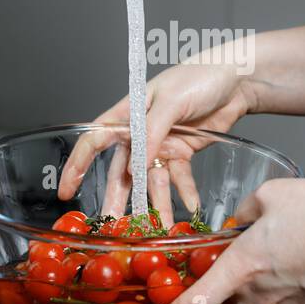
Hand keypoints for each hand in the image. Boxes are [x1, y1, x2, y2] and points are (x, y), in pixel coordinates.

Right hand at [57, 60, 253, 216]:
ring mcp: (161, 145)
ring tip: (159, 227)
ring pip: (151, 181)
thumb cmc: (200, 76)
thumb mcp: (172, 100)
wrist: (237, 78)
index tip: (67, 191)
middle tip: (114, 225)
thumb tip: (135, 165)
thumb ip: (152, 131)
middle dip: (118, 198)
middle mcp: (141, 133)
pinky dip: (184, 193)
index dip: (77, 165)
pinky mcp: (183, 153)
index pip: (95, 140)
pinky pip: (179, 178)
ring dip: (155, 204)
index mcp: (128, 114)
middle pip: (122, 171)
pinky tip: (191, 206)